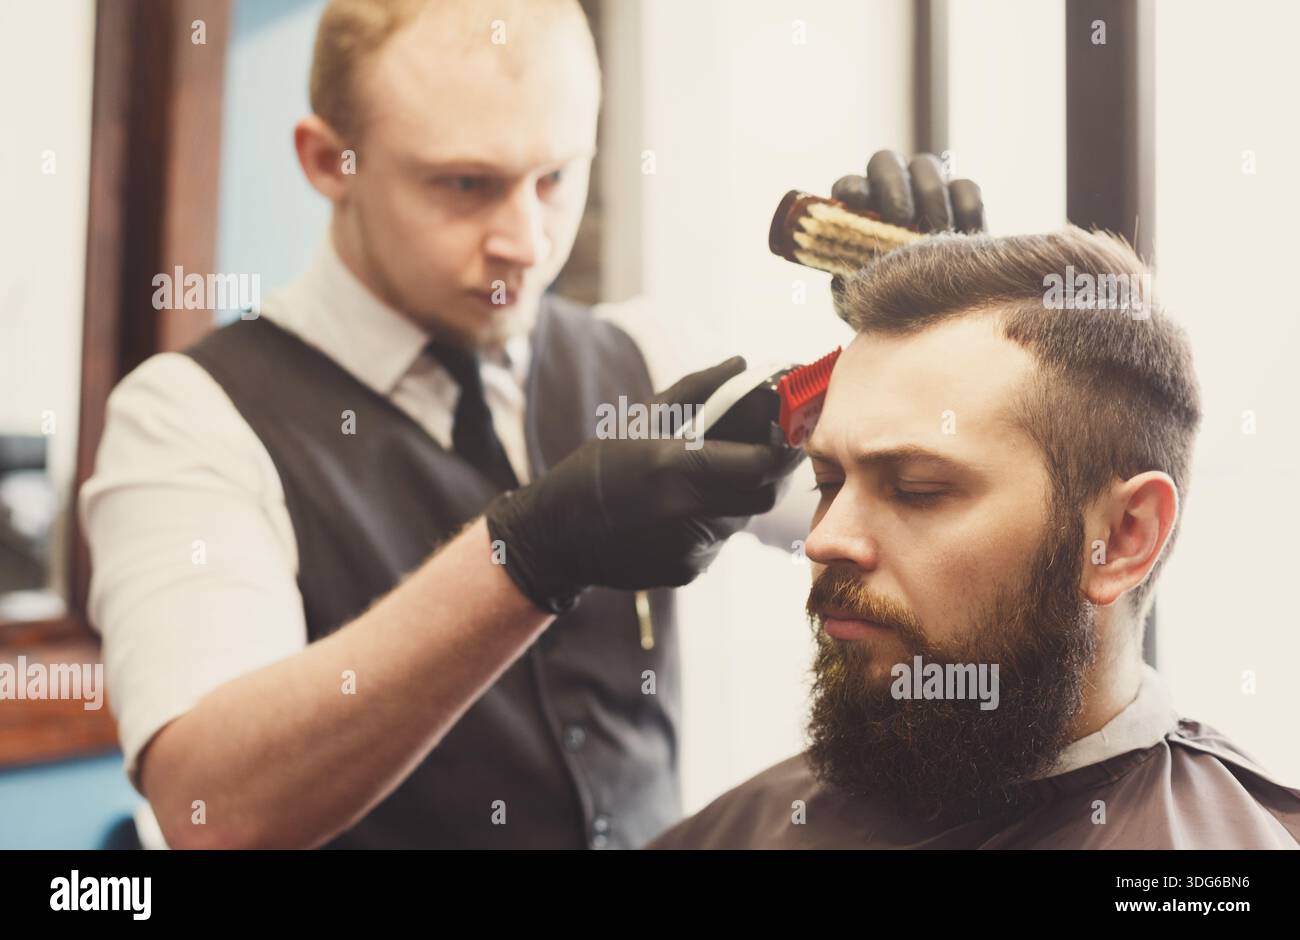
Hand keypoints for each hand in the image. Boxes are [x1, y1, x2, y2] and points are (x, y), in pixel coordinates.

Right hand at [483, 356, 802, 612]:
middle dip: (767, 469)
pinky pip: (718, 539)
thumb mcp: (641, 419)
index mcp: (676, 469)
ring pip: (742, 517)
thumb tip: (743, 365)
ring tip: (701, 476)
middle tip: (759, 445)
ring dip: (735, 492)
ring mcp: (690, 549)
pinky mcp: (687, 571)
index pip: (761, 463)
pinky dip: (712, 518)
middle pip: (763, 494)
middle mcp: (688, 514)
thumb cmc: (597, 468)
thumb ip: (700, 391)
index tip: (787, 426)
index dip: (782, 445)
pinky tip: (679, 508)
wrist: (557, 537)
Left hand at [829, 149, 985, 297]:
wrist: (936, 310)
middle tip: (900, 219)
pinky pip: (965, 187)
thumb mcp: (862, 302)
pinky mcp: (960, 199)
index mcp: (857, 212)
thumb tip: (841, 278)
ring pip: (926, 166)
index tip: (857, 203)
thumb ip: (848, 289)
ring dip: (930, 197)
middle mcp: (888, 191)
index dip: (851, 189)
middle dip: (892, 186)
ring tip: (935, 232)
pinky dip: (965, 208)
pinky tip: (964, 235)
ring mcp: (925, 190)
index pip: (848, 186)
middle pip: (885, 161)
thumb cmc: (889, 302)